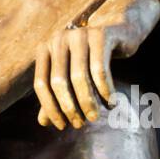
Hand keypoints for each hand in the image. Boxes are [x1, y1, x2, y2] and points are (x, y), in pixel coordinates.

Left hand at [34, 0, 159, 128]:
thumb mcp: (71, 77)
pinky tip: (111, 104)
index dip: (50, 107)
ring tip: (94, 116)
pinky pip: (100, 69)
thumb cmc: (90, 59)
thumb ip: (55, 96)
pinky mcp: (101, 35)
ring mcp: (79, 35)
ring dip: (88, 102)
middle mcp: (58, 39)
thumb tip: (42, 122)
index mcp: (45, 49)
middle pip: (59, 81)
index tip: (61, 126)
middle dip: (69, 107)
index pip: (41, 84)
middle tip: (80, 124)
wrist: (118, 33)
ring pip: (79, 77)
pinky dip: (105, 90)